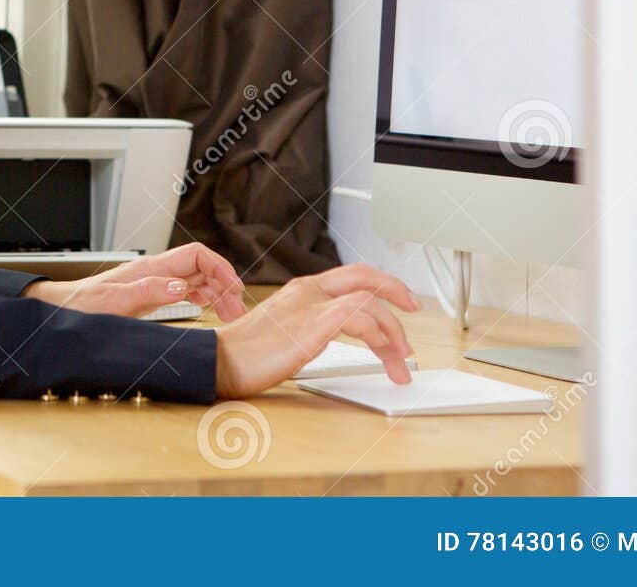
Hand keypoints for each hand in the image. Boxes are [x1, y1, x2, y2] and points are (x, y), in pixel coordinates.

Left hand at [22, 243, 246, 320]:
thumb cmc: (81, 307)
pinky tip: (209, 308)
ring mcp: (154, 282)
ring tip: (229, 314)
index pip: (196, 255)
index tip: (234, 290)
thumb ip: (148, 292)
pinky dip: (203, 297)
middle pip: (202, 266)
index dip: (220, 268)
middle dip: (224, 284)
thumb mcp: (114, 303)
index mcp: (151, 269)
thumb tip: (180, 287)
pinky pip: (185, 289)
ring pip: (196, 278)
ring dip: (217, 293)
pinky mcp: (151, 294)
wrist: (60, 311)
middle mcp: (156, 271)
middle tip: (237, 311)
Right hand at [212, 264, 420, 396]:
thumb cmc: (247, 355)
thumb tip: (339, 335)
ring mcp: (310, 305)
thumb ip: (312, 325)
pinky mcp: (313, 326)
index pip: (351, 275)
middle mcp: (308, 290)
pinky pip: (360, 319)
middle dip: (397, 290)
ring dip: (393, 330)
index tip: (398, 304)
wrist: (221, 362)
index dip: (381, 285)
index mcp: (302, 289)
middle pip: (365, 275)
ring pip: (369, 302)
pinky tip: (384, 354)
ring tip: (401, 358)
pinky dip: (379, 335)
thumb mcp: (287, 332)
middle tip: (415, 309)